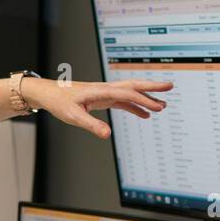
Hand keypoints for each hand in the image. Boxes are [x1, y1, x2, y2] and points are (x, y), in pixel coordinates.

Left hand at [27, 77, 171, 137]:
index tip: (158, 106)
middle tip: (171, 86)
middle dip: (152, 86)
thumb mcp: (73, 116)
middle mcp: (105, 89)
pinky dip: (135, 107)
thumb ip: (91, 125)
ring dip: (146, 98)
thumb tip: (108, 135)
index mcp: (100, 91)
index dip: (144, 99)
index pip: (127, 93)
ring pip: (130, 93)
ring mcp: (105, 93)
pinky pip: (123, 101)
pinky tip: (144, 115)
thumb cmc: (59, 102)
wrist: (48, 93)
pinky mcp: (102, 98)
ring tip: (162, 106)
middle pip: (133, 85)